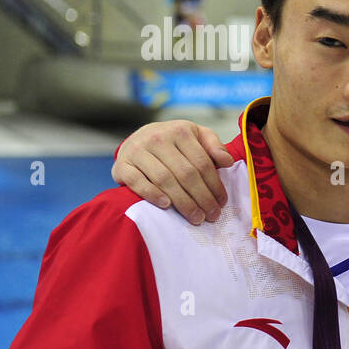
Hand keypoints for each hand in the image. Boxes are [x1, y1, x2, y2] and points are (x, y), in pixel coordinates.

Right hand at [112, 120, 231, 223]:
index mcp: (180, 131)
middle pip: (186, 174)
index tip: (222, 203)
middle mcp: (157, 138)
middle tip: (211, 216)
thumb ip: (214, 145)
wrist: (137, 139)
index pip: (202, 163)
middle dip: (202, 198)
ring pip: (165, 180)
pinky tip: (166, 205)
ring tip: (195, 217)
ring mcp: (137, 151)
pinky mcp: (121, 165)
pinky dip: (152, 194)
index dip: (214, 185)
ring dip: (183, 202)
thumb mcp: (197, 135)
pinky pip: (137, 182)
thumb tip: (227, 161)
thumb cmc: (174, 141)